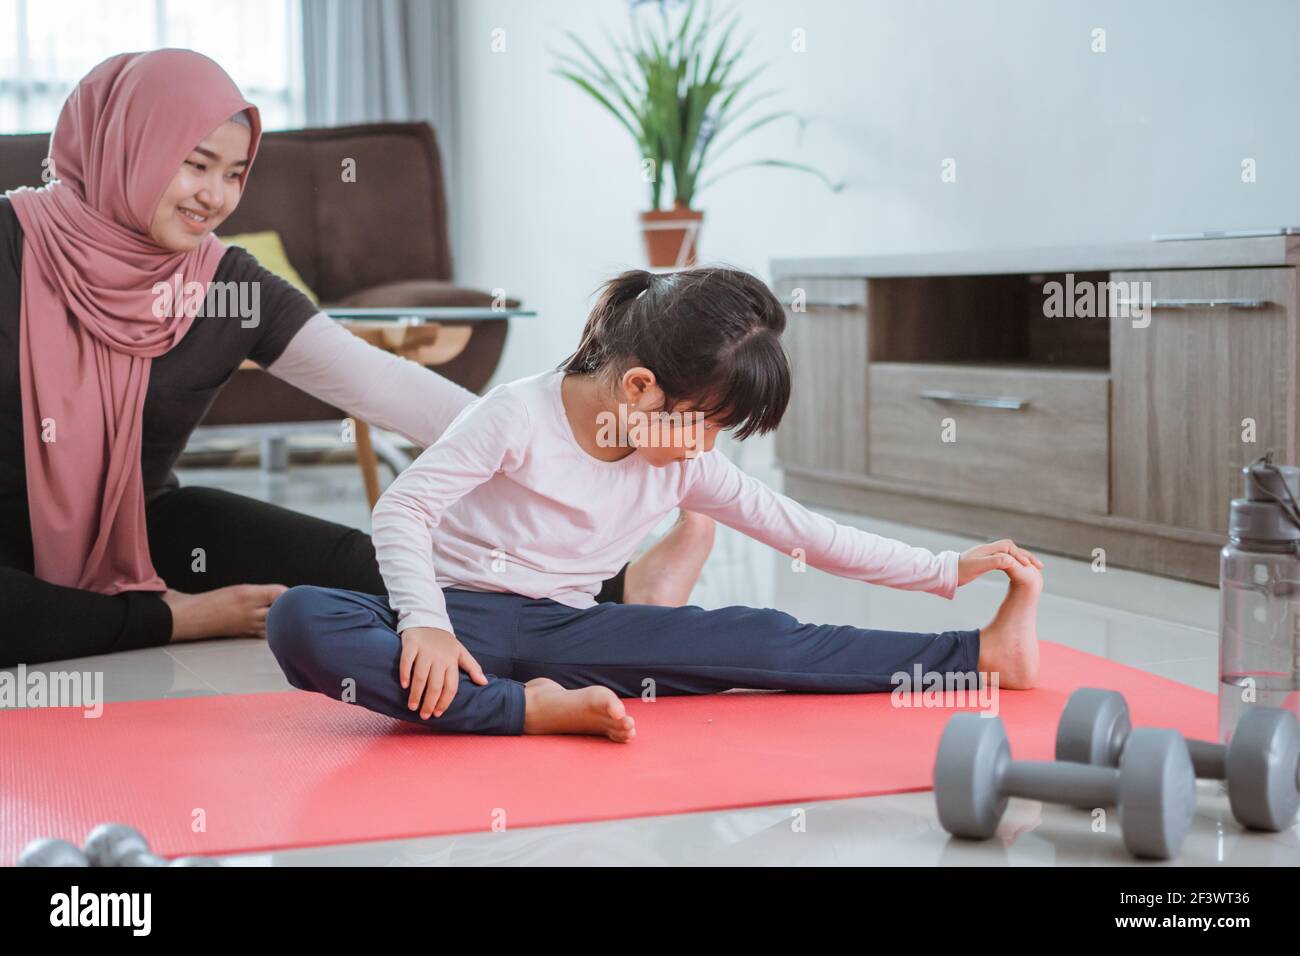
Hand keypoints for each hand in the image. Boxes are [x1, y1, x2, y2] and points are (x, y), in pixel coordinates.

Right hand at [162, 584, 287, 640]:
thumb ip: (262, 592)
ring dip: (281, 621)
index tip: (296, 595)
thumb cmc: (212, 601)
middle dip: (289, 609)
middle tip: (297, 607)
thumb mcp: (238, 589)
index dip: (289, 594)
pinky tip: (275, 628)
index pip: (279, 593)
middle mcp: (250, 610)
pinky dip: (271, 630)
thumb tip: (285, 594)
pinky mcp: (244, 634)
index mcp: (248, 594)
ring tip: (289, 618)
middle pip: (279, 610)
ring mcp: (247, 624)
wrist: (191, 618)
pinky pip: (263, 633)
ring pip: (273, 624)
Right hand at [398, 626, 488, 718]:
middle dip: (430, 703)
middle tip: (424, 715)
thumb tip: (484, 683)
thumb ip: (472, 667)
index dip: (445, 702)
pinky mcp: (411, 644)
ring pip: (421, 676)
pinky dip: (405, 674)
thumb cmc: (445, 641)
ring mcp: (425, 651)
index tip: (438, 714)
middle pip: (435, 685)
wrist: (428, 619)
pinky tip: (404, 685)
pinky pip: (407, 661)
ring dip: (416, 694)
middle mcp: (439, 657)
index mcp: (452, 661)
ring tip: (412, 707)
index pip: (451, 687)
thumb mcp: (461, 652)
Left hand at [957, 539, 1042, 585]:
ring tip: (1032, 568)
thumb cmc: (960, 571)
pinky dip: (1013, 562)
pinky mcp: (984, 561)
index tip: (1028, 566)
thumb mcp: (977, 567)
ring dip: (1021, 559)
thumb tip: (1010, 560)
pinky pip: (1003, 559)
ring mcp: (986, 555)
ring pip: (1009, 553)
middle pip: (1012, 548)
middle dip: (1026, 555)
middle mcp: (988, 550)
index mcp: (988, 550)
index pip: (1010, 548)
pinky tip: (1016, 569)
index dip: (1020, 556)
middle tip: (1039, 566)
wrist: (945, 573)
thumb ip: (994, 562)